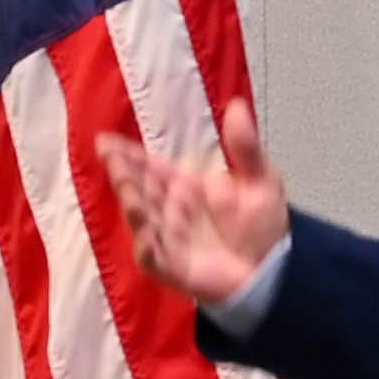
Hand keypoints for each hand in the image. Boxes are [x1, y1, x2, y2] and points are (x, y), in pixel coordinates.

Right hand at [99, 102, 292, 310]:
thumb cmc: (261, 227)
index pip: (149, 168)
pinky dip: (147, 249)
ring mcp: (169, 241)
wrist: (272, 272)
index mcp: (184, 187)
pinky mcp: (174, 269)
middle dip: (124, 175)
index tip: (106, 142)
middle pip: (139, 190)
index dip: (127, 155)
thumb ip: (245, 147)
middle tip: (113, 159)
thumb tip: (238, 105)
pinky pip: (154, 259)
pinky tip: (145, 237)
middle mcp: (170, 212)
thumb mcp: (260, 180)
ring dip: (133, 207)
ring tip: (129, 193)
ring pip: (142, 221)